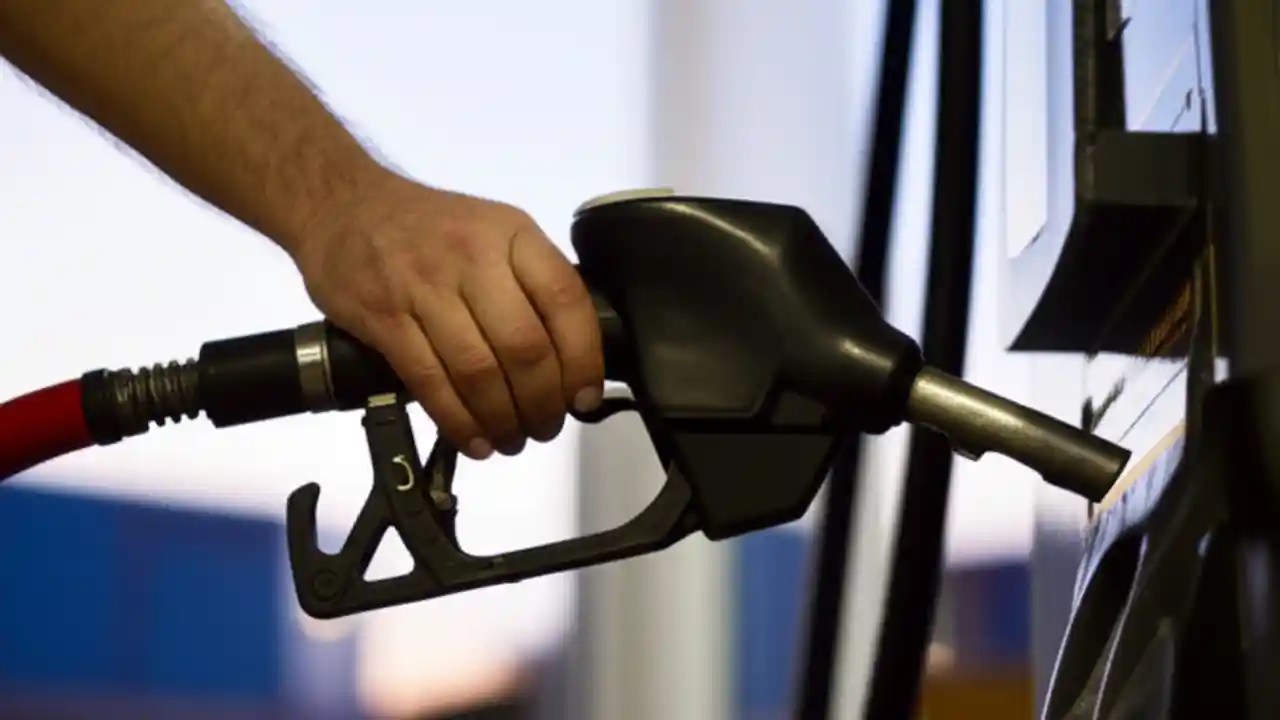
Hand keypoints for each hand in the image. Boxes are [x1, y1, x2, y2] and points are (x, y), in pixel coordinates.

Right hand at [292, 171, 603, 458]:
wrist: (340, 203)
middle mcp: (473, 257)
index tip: (584, 396)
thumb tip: (571, 357)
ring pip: (478, 372)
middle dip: (542, 402)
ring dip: (502, 419)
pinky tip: (473, 440)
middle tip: (545, 427)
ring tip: (512, 439)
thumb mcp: (492, 229)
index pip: (565, 299)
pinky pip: (430, 382)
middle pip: (524, 346)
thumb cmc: (428, 226)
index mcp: (511, 234)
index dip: (583, 358)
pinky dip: (458, 421)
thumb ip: (530, 281)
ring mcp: (424, 287)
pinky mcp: (384, 318)